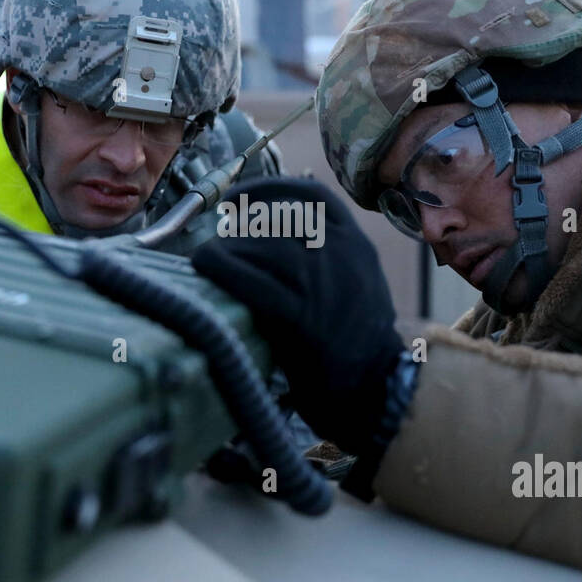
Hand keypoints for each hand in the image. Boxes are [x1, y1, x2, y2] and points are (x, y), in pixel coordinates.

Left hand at [192, 177, 402, 452]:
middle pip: (279, 217)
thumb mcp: (358, 285)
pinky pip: (249, 278)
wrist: (377, 392)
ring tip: (212, 258)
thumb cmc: (359, 345)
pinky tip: (204, 265)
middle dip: (242, 223)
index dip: (269, 188)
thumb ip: (330, 257)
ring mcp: (321, 285)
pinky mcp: (298, 317)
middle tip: (221, 238)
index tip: (241, 196)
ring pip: (263, 244)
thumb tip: (275, 235)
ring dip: (229, 246)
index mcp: (357, 246)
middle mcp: (342, 256)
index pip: (312, 194)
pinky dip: (220, 266)